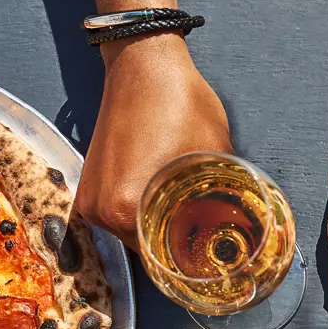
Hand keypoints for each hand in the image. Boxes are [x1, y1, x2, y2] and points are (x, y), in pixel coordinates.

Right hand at [76, 33, 231, 245]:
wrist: (143, 62)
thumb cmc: (177, 101)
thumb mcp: (214, 152)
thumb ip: (223, 194)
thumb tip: (237, 224)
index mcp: (126, 208)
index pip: (160, 262)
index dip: (188, 265)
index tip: (209, 266)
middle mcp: (100, 209)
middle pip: (144, 251)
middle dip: (173, 249)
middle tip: (206, 246)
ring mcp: (90, 196)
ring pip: (131, 233)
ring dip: (156, 231)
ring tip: (187, 224)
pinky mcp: (90, 181)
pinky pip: (119, 213)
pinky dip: (140, 212)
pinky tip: (164, 204)